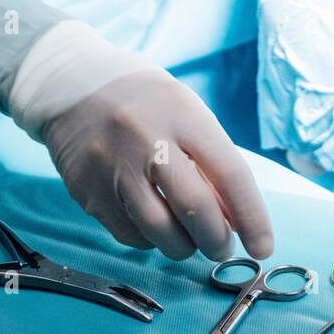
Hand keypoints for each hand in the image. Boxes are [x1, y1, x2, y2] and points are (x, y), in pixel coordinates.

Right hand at [40, 69, 274, 260]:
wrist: (71, 86)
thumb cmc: (145, 105)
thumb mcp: (185, 114)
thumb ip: (211, 163)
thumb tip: (237, 222)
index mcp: (183, 115)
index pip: (231, 175)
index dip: (252, 219)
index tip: (262, 246)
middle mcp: (147, 140)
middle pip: (196, 211)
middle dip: (217, 241)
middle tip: (221, 248)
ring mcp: (114, 168)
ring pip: (161, 233)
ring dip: (183, 247)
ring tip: (187, 239)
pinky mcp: (89, 193)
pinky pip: (130, 235)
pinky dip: (149, 240)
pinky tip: (151, 224)